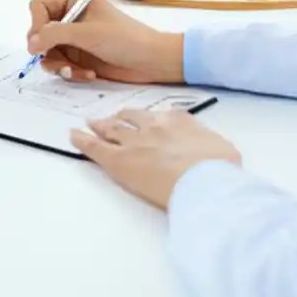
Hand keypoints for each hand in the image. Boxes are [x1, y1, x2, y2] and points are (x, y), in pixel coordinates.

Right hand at [26, 0, 183, 84]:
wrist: (150, 61)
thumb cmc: (125, 39)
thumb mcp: (88, 34)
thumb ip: (56, 35)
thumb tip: (31, 43)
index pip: (38, 7)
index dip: (37, 25)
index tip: (41, 43)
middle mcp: (70, 16)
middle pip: (39, 32)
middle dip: (48, 50)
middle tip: (59, 62)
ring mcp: (72, 37)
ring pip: (46, 52)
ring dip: (58, 64)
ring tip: (74, 71)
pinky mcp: (77, 56)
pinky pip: (58, 64)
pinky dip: (69, 72)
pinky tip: (86, 74)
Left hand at [71, 109, 240, 209]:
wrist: (204, 180)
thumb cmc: (219, 168)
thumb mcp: (224, 150)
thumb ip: (210, 146)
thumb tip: (212, 152)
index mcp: (179, 121)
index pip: (163, 116)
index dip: (153, 120)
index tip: (149, 121)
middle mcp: (153, 126)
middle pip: (132, 118)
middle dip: (121, 117)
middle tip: (112, 118)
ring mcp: (134, 141)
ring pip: (112, 129)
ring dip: (101, 125)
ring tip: (91, 123)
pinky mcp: (119, 160)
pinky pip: (95, 147)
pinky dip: (82, 140)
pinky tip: (72, 136)